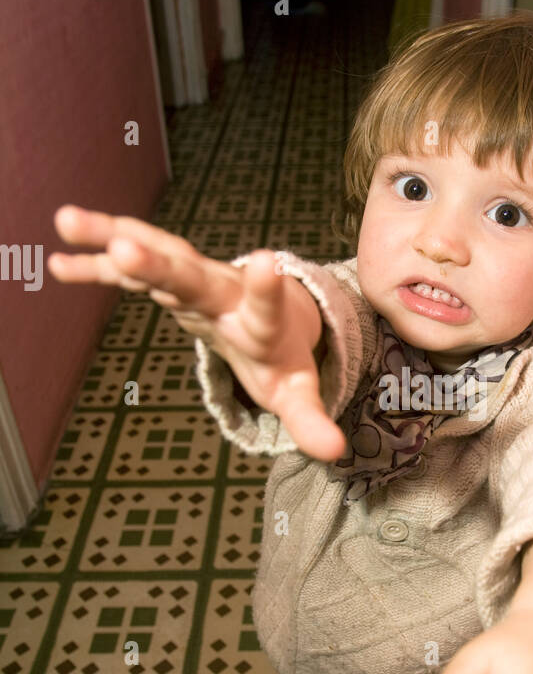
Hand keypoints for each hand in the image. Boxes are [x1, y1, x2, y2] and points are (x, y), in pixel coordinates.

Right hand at [47, 205, 345, 462]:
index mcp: (262, 320)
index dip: (268, 288)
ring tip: (67, 221)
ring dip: (113, 238)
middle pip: (194, 277)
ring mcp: (194, 279)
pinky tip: (57, 259)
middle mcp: (226, 291)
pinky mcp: (168, 276)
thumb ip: (310, 419)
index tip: (267, 261)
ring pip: (154, 254)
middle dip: (162, 265)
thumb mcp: (297, 390)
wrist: (273, 309)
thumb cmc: (282, 353)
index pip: (267, 307)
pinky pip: (130, 267)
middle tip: (128, 248)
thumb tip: (334, 452)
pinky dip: (97, 261)